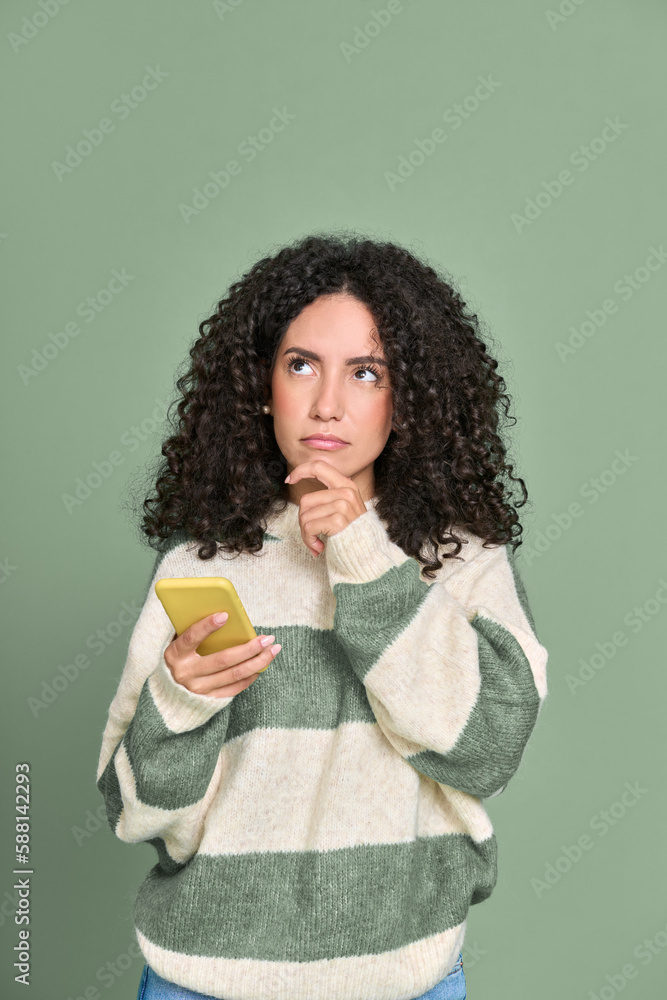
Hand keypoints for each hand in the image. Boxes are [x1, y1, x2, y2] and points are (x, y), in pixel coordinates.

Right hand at [163, 612, 280, 698]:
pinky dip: (251, 675)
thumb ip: (195, 631)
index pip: (191, 638)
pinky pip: (235, 688)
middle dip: (249, 648)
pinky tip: (262, 665)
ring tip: (273, 649)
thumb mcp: (180, 644)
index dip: (207, 626)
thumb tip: (224, 616)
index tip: (225, 615)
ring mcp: (198, 689)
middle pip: (223, 660)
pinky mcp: (209, 700)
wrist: (167, 693)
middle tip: (267, 638)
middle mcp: (185, 674)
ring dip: (258, 662)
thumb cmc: (180, 658)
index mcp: (175, 655)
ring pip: (234, 674)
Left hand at [285, 459, 366, 556]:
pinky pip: (309, 527)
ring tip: (316, 542)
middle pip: (306, 500)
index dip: (301, 470)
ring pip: (304, 516)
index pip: (319, 466)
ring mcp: (343, 506)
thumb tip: (298, 482)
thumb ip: (329, 495)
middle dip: (303, 520)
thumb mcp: (345, 507)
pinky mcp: (338, 521)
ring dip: (306, 534)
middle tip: (311, 533)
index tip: (289, 479)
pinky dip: (309, 540)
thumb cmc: (351, 533)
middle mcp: (346, 492)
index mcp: (347, 485)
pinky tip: (319, 547)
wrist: (367, 555)